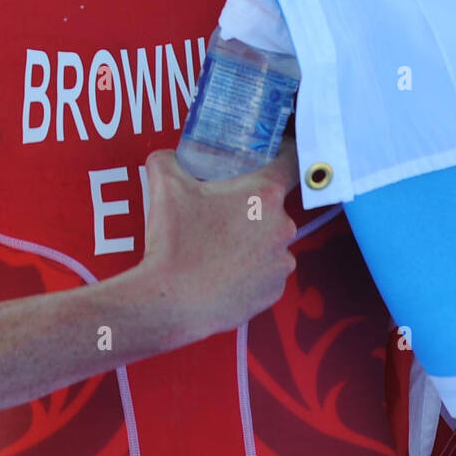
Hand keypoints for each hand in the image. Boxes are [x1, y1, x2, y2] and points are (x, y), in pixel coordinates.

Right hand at [137, 138, 299, 343]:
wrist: (170, 303)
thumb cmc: (174, 243)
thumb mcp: (165, 186)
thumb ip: (168, 160)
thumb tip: (166, 156)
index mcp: (263, 195)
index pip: (290, 161)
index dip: (283, 152)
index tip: (273, 153)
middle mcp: (282, 226)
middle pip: (274, 205)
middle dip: (251, 206)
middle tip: (222, 211)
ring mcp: (281, 261)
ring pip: (270, 240)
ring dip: (251, 239)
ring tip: (219, 246)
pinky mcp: (275, 291)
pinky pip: (267, 272)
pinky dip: (250, 270)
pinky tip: (224, 271)